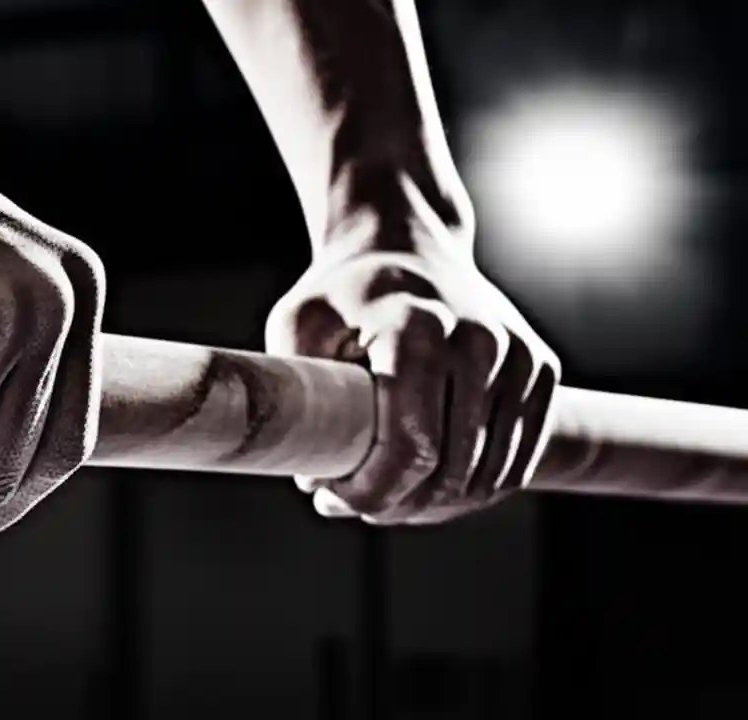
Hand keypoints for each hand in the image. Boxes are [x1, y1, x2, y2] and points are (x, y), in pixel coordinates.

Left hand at [265, 216, 559, 524]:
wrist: (407, 245)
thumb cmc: (343, 293)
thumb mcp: (297, 325)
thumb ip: (296, 394)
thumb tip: (314, 479)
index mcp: (419, 328)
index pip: (410, 445)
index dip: (369, 491)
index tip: (328, 499)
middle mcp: (481, 340)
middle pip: (451, 470)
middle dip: (396, 506)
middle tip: (352, 506)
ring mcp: (520, 356)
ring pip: (487, 476)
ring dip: (434, 507)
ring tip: (385, 500)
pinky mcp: (541, 370)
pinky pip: (515, 462)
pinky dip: (472, 491)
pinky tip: (427, 491)